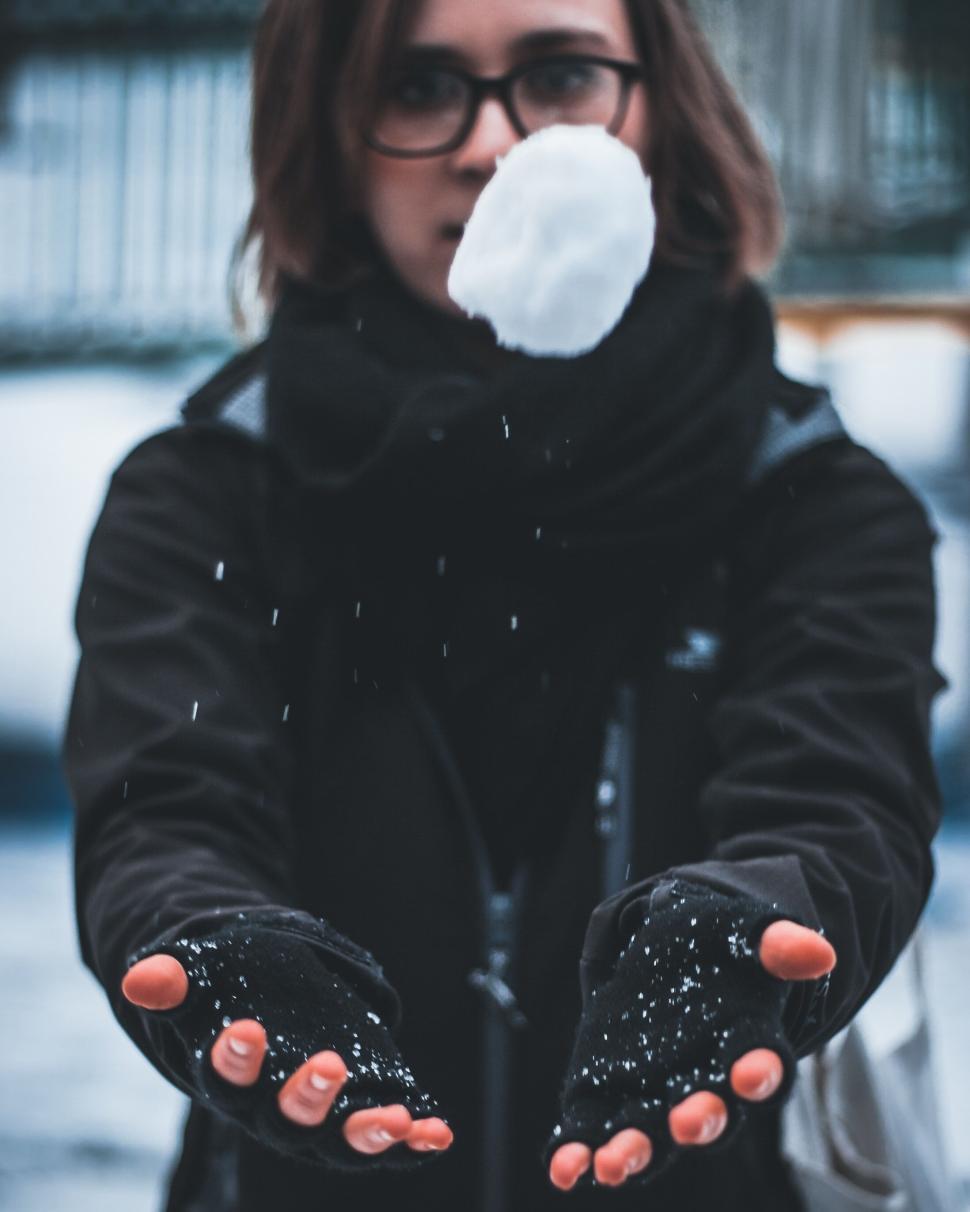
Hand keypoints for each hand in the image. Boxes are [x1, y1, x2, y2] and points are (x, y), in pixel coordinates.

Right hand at [122, 954, 451, 1154]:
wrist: (265, 1005)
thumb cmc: (229, 990)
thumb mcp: (204, 974)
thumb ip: (176, 979)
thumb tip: (141, 977)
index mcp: (229, 1079)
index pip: (224, 1077)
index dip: (234, 1058)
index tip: (246, 1029)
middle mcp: (271, 1110)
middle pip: (286, 1120)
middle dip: (308, 1097)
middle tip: (329, 1063)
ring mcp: (320, 1119)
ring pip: (340, 1141)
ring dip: (370, 1133)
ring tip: (398, 1119)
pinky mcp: (360, 1113)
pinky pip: (388, 1140)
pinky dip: (414, 1140)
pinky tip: (439, 1133)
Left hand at [546, 893, 836, 1190]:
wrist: (669, 950)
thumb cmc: (718, 946)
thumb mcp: (743, 934)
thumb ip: (775, 945)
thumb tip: (819, 952)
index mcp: (747, 1047)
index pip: (762, 1069)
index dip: (758, 1072)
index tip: (750, 1072)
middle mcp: (705, 1086)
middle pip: (707, 1116)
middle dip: (696, 1121)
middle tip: (683, 1123)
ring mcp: (654, 1095)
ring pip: (650, 1136)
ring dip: (633, 1153)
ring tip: (610, 1165)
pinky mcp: (609, 1094)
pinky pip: (596, 1131)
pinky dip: (580, 1153)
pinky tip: (564, 1168)